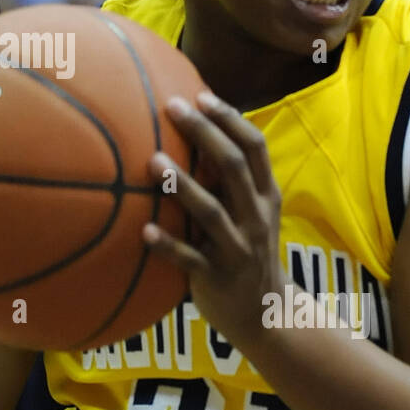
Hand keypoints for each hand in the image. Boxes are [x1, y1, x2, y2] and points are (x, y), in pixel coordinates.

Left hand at [144, 91, 284, 343]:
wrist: (265, 314)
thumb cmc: (246, 249)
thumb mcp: (251, 213)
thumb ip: (229, 180)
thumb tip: (193, 130)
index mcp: (264, 196)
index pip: (254, 148)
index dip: (230, 119)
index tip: (202, 95)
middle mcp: (255, 218)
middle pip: (232, 167)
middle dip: (204, 134)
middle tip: (173, 107)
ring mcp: (237, 249)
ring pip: (211, 212)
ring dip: (181, 186)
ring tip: (152, 162)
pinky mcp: (216, 278)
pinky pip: (189, 260)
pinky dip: (167, 245)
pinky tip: (144, 231)